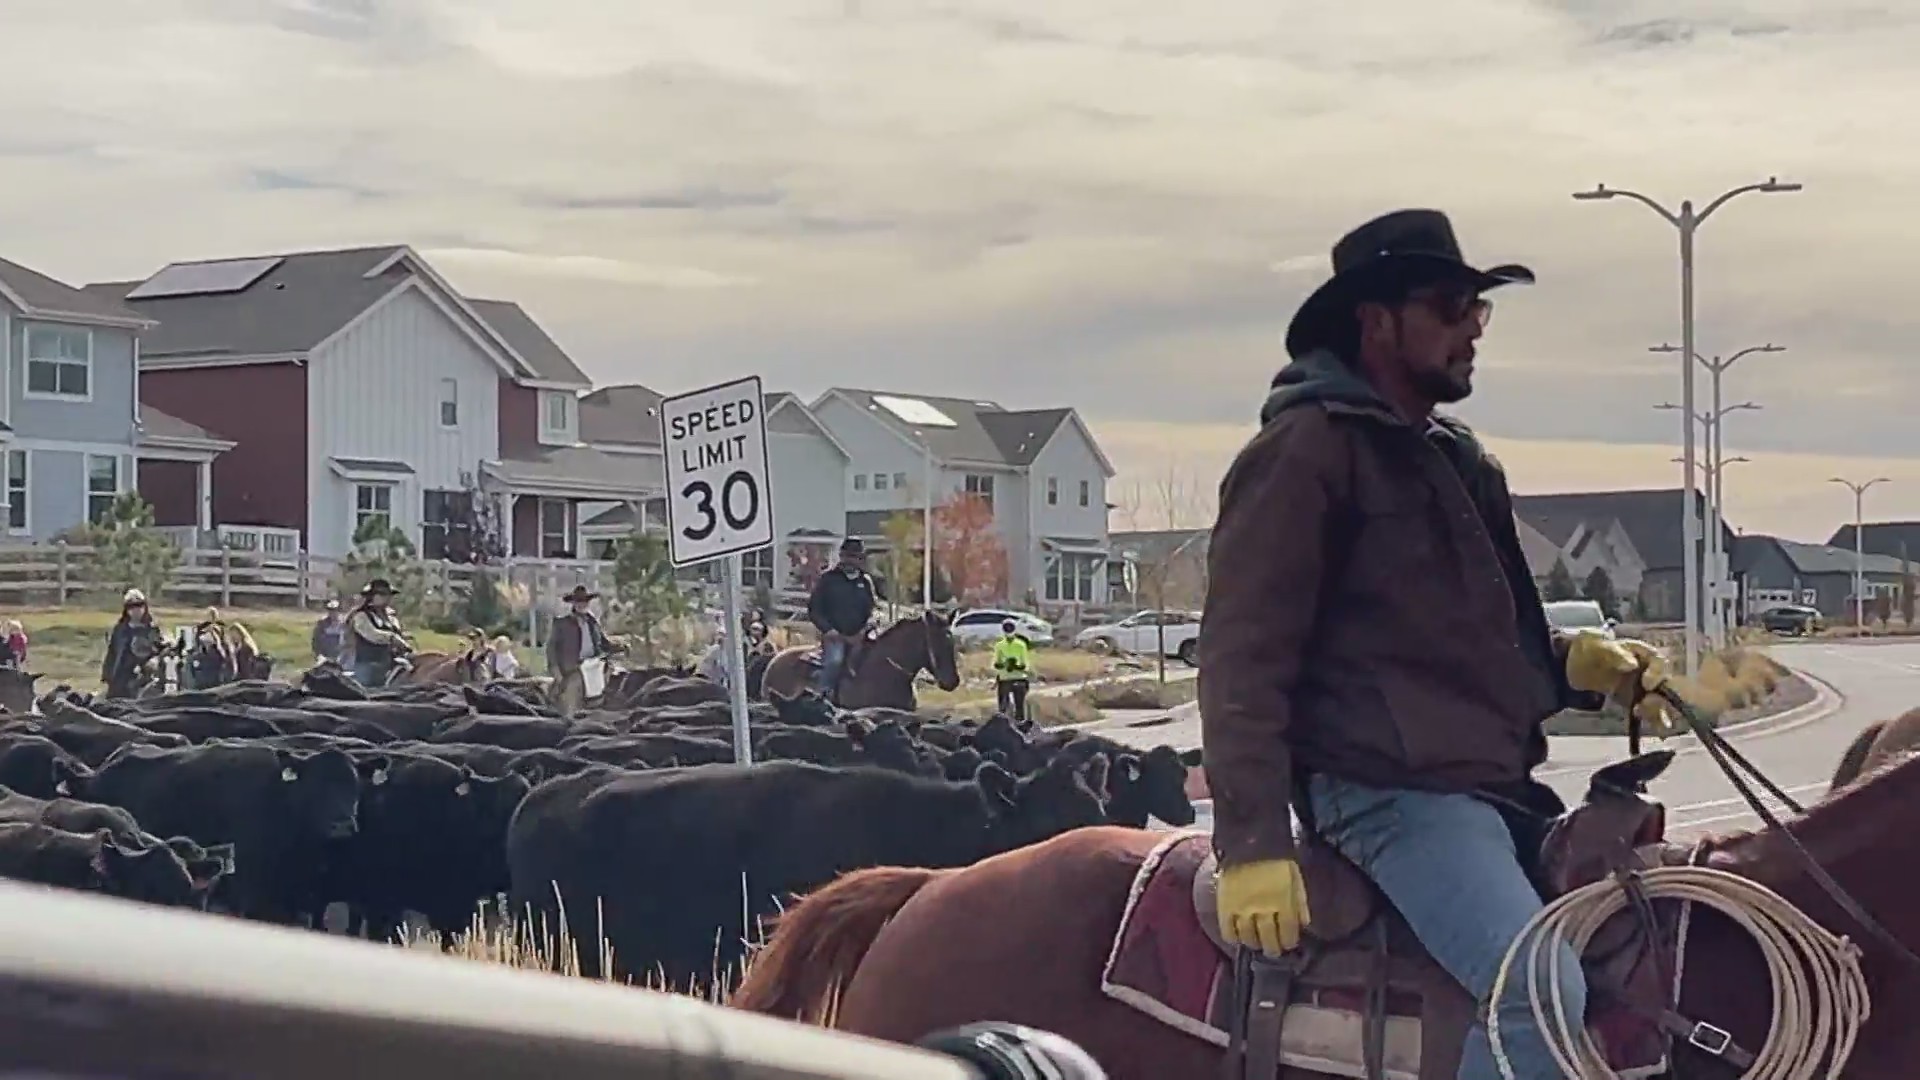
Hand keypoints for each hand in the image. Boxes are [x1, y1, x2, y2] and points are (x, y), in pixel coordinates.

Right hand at [1215, 859, 1311, 954]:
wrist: (1248, 842)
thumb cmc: (1276, 858)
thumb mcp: (1296, 878)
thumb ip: (1300, 902)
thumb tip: (1304, 924)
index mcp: (1285, 903)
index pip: (1288, 933)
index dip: (1289, 942)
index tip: (1288, 943)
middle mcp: (1264, 911)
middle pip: (1269, 940)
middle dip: (1273, 949)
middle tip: (1273, 950)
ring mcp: (1243, 910)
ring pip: (1249, 938)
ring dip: (1254, 944)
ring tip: (1256, 943)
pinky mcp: (1225, 906)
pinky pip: (1228, 930)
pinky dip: (1233, 937)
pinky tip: (1237, 937)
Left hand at [1564, 633, 1679, 735]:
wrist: (1579, 666)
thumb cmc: (1595, 651)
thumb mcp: (1602, 648)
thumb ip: (1617, 655)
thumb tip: (1631, 664)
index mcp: (1645, 654)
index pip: (1659, 663)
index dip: (1657, 674)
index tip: (1646, 684)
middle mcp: (1650, 671)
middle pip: (1664, 684)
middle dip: (1660, 696)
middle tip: (1646, 703)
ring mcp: (1645, 687)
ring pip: (1660, 700)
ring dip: (1658, 710)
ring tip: (1650, 718)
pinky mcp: (1637, 701)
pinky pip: (1649, 710)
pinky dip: (1654, 718)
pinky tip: (1658, 727)